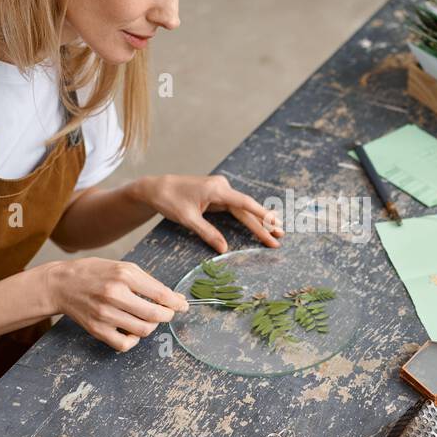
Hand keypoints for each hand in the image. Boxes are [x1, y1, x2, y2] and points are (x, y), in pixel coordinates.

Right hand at [48, 258, 187, 352]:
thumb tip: (175, 298)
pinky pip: (124, 344)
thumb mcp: (123, 267)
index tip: (183, 305)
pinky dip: (134, 340)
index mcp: (124, 275)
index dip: (176, 303)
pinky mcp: (97, 330)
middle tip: (168, 313)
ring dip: (151, 326)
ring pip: (143, 331)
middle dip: (168, 316)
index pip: (160, 294)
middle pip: (154, 315)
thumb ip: (149, 282)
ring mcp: (105, 314)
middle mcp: (114, 295)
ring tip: (147, 318)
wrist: (62, 284)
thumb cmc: (95, 273)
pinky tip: (132, 330)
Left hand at [137, 174, 283, 252]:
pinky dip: (247, 218)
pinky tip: (258, 226)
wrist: (157, 188)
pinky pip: (235, 208)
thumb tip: (224, 249)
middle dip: (263, 223)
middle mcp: (222, 187)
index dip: (262, 215)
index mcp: (217, 189)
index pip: (244, 203)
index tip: (275, 223)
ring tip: (274, 233)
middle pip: (247, 208)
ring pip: (243, 209)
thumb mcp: (187, 219)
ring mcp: (220, 190)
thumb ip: (207, 233)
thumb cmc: (170, 201)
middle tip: (279, 237)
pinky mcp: (217, 195)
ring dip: (257, 221)